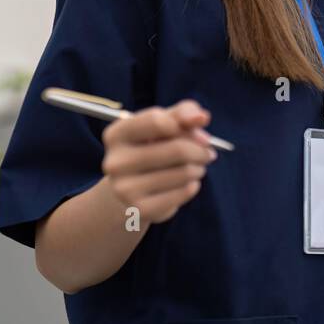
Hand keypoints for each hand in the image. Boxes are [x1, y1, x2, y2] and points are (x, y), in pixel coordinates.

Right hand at [101, 99, 217, 222]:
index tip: (201, 129)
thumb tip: (202, 116)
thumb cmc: (151, 149)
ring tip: (196, 168)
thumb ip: (182, 114)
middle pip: (177, 149)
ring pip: (184, 172)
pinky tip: (188, 183)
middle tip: (208, 153)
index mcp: (116, 134)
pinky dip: (193, 186)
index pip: (156, 119)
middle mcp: (114, 162)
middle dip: (200, 150)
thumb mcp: (163, 125)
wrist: (130, 189)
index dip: (187, 123)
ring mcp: (124, 188)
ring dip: (199, 168)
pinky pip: (183, 193)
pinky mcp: (139, 209)